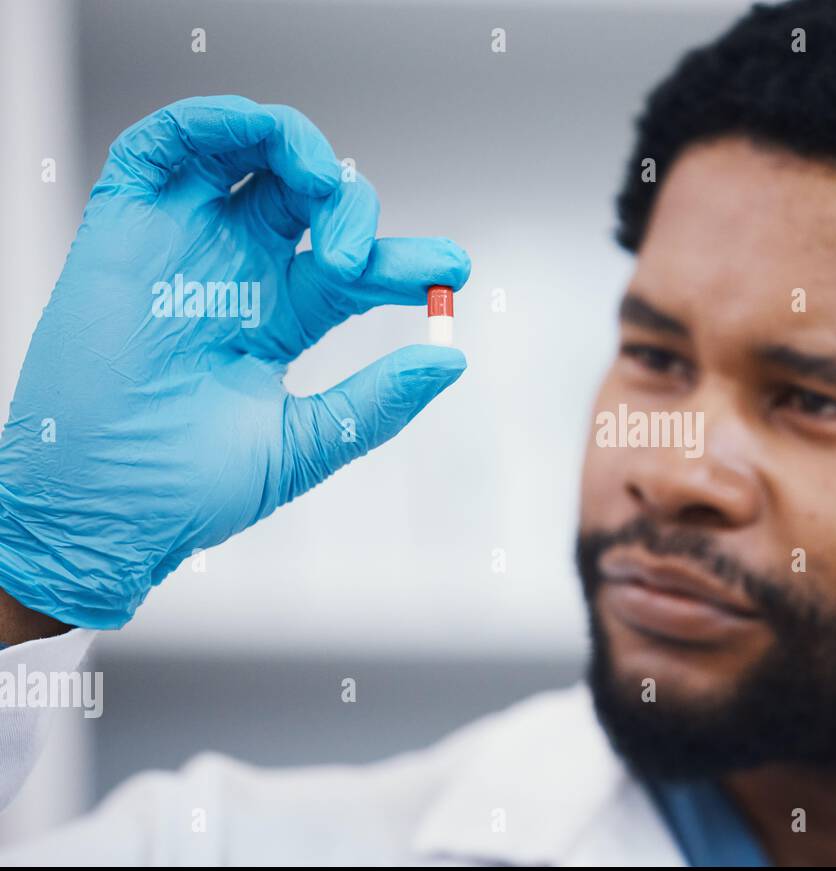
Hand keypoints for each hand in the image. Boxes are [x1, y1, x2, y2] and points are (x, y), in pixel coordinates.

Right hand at [0, 95, 469, 629]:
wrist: (102, 509)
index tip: (454, 268)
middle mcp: (235, 272)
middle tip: (362, 264)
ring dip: (299, 149)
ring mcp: (185, 246)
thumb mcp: (306, 444)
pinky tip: (263, 140)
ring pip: (251, 156)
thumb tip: (450, 360)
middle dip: (355, 210)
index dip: (406, 261)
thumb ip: (377, 402)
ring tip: (324, 188)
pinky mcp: (127, 225)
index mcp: (276, 318)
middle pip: (313, 202)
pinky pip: (167, 143)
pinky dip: (218, 120)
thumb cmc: (187, 489)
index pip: (354, 270)